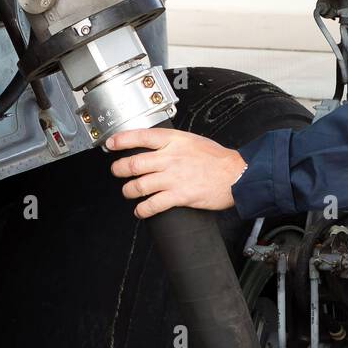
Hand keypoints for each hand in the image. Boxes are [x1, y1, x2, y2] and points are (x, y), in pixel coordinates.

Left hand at [107, 127, 246, 217]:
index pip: (141, 136)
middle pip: (134, 163)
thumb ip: (173, 143)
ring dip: (129, 191)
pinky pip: (152, 204)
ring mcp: (173, 177)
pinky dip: (142, 210)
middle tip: (117, 171)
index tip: (111, 144)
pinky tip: (141, 210)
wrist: (236, 175)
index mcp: (175, 141)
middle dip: (119, 169)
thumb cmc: (218, 159)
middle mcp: (171, 158)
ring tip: (129, 192)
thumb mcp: (193, 141)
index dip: (122, 140)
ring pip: (139, 185)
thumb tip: (156, 146)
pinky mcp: (179, 196)